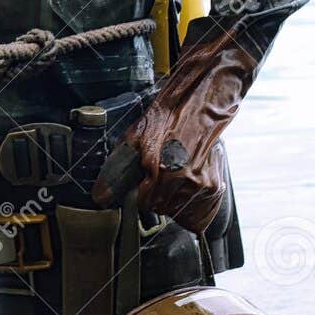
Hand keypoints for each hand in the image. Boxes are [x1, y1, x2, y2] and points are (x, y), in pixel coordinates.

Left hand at [91, 25, 255, 233]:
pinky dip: (188, 197)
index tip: (142, 181)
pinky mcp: (215, 186)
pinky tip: (185, 178)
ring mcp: (203, 185)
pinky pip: (196, 206)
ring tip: (173, 174)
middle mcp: (186, 182)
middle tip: (158, 173)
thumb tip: (99, 196)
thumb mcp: (135, 140)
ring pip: (179, 209)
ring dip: (172, 198)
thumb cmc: (167, 118)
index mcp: (164, 172)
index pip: (144, 203)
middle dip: (155, 195)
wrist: (200, 105)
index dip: (139, 192)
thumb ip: (117, 171)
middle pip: (162, 208)